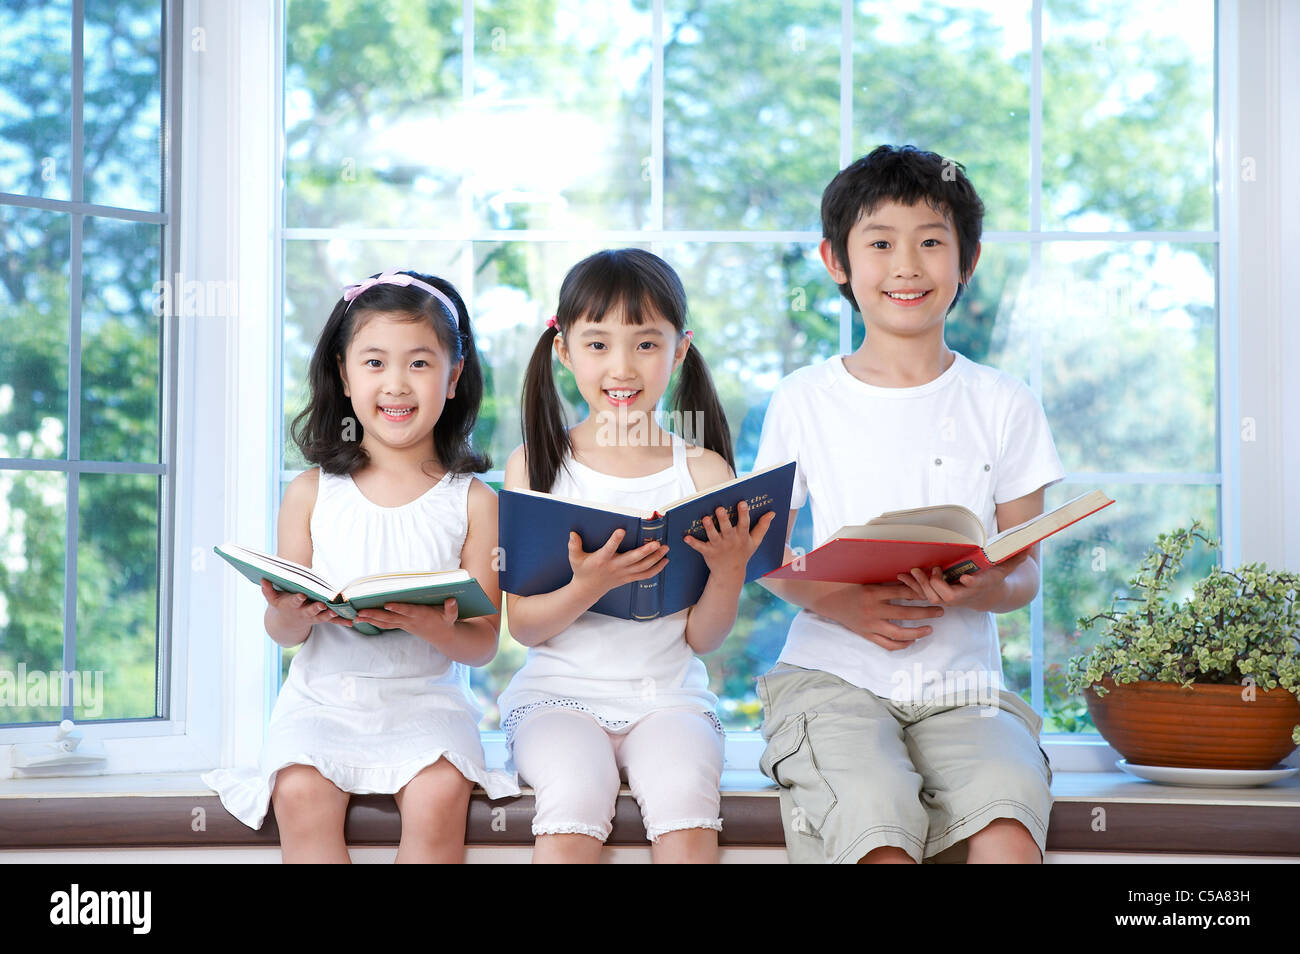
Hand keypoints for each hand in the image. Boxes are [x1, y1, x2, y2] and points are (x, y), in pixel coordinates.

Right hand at [260, 578, 343, 629]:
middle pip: (310, 611)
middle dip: (315, 608)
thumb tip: (263, 578)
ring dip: (330, 615)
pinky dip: (341, 621)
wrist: (288, 623)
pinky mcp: (322, 619)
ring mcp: (313, 617)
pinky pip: (332, 621)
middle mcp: (303, 612)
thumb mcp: (273, 599)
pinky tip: (351, 622)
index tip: (302, 595)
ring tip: (337, 612)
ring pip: (323, 617)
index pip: (295, 601)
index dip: (298, 599)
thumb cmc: (282, 604)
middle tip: (321, 604)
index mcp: (291, 606)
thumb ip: (268, 590)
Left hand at [354, 599, 458, 644]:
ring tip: (356, 617)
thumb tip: (452, 600)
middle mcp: (410, 621)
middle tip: (360, 613)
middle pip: (390, 618)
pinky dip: (373, 622)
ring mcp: (404, 624)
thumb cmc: (446, 622)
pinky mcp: (401, 625)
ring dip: (370, 620)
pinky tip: (362, 619)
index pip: (408, 611)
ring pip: (384, 622)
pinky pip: (384, 625)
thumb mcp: (452, 615)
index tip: (387, 604)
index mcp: (421, 616)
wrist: (443, 637)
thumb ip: (451, 608)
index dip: (398, 608)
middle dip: (375, 616)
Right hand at [568, 528, 668, 600]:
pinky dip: (657, 569)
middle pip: (633, 559)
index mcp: (601, 560)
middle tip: (657, 542)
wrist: (588, 590)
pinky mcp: (629, 578)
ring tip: (665, 548)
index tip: (621, 530)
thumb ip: (573, 546)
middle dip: (646, 551)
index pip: (609, 549)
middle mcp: (615, 567)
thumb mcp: (574, 558)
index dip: (614, 540)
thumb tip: (573, 534)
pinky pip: (646, 575)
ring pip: (643, 567)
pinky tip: (665, 560)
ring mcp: (624, 574)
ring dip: (656, 558)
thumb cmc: (582, 570)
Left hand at [681, 500, 775, 584]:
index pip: (744, 524)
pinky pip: (700, 547)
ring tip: (705, 518)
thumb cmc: (743, 553)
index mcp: (742, 537)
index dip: (743, 513)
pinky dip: (693, 543)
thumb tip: (772, 513)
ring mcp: (719, 547)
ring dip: (709, 528)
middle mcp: (730, 541)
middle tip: (719, 509)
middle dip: (723, 519)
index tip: (742, 502)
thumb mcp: (755, 542)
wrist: (730, 573)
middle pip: (727, 529)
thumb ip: (762, 527)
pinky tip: (686, 537)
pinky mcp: (708, 552)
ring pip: (713, 536)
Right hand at [818, 581, 944, 651]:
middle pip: (906, 614)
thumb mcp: (868, 581)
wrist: (829, 601)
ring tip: (930, 629)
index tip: (933, 594)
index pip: (903, 593)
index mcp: (873, 593)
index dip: (920, 593)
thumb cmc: (851, 587)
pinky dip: (901, 645)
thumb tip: (912, 581)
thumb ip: (888, 584)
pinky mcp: (867, 635)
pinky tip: (911, 641)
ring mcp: (870, 625)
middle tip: (941, 611)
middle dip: (926, 612)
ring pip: (899, 633)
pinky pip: (887, 644)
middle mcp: (873, 610)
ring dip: (917, 633)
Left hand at [895, 551, 1031, 611]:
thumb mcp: (1006, 567)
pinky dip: (912, 586)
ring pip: (932, 597)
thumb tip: (1029, 544)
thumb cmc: (995, 578)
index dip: (970, 584)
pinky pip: (923, 594)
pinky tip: (901, 575)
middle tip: (934, 569)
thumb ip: (1015, 556)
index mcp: (979, 586)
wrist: (988, 597)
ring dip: (921, 585)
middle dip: (938, 585)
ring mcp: (950, 598)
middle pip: (947, 596)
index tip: (966, 577)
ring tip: (913, 571)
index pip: (976, 587)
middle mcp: (963, 595)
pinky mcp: (939, 596)